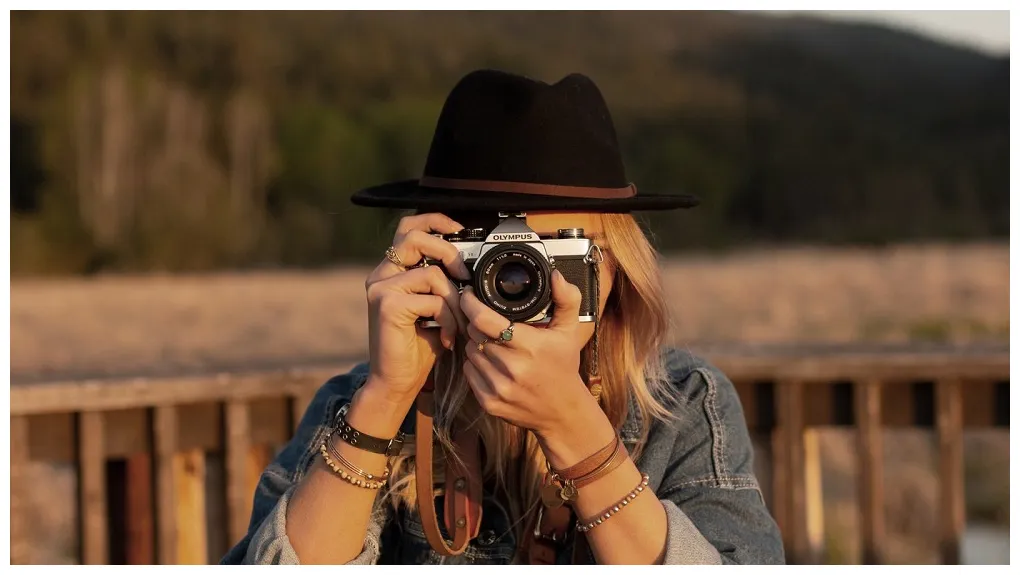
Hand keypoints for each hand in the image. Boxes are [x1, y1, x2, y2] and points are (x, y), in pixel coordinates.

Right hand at [364, 213, 470, 404]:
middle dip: (448, 253)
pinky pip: (432, 299)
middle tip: (463, 277)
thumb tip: (470, 269)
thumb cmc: (418, 347)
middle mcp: (381, 275)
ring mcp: (381, 289)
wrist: (397, 382)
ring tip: (457, 324)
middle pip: (415, 238)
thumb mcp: (436, 309)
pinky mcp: (387, 305)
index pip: (407, 228)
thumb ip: (445, 285)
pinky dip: (448, 319)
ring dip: (454, 300)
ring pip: (432, 273)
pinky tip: (447, 337)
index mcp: (391, 272)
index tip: (458, 228)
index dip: (433, 221)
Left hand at [460, 269, 601, 441]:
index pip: (485, 320)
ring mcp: (499, 387)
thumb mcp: (569, 332)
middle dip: (477, 323)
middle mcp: (513, 368)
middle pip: (474, 334)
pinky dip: (476, 364)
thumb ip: (566, 299)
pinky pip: (469, 372)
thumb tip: (555, 276)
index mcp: (531, 346)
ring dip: (477, 343)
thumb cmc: (563, 368)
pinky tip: (492, 362)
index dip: (471, 303)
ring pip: (470, 352)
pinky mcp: (489, 403)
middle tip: (487, 320)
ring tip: (494, 343)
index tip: (470, 294)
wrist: (563, 413)